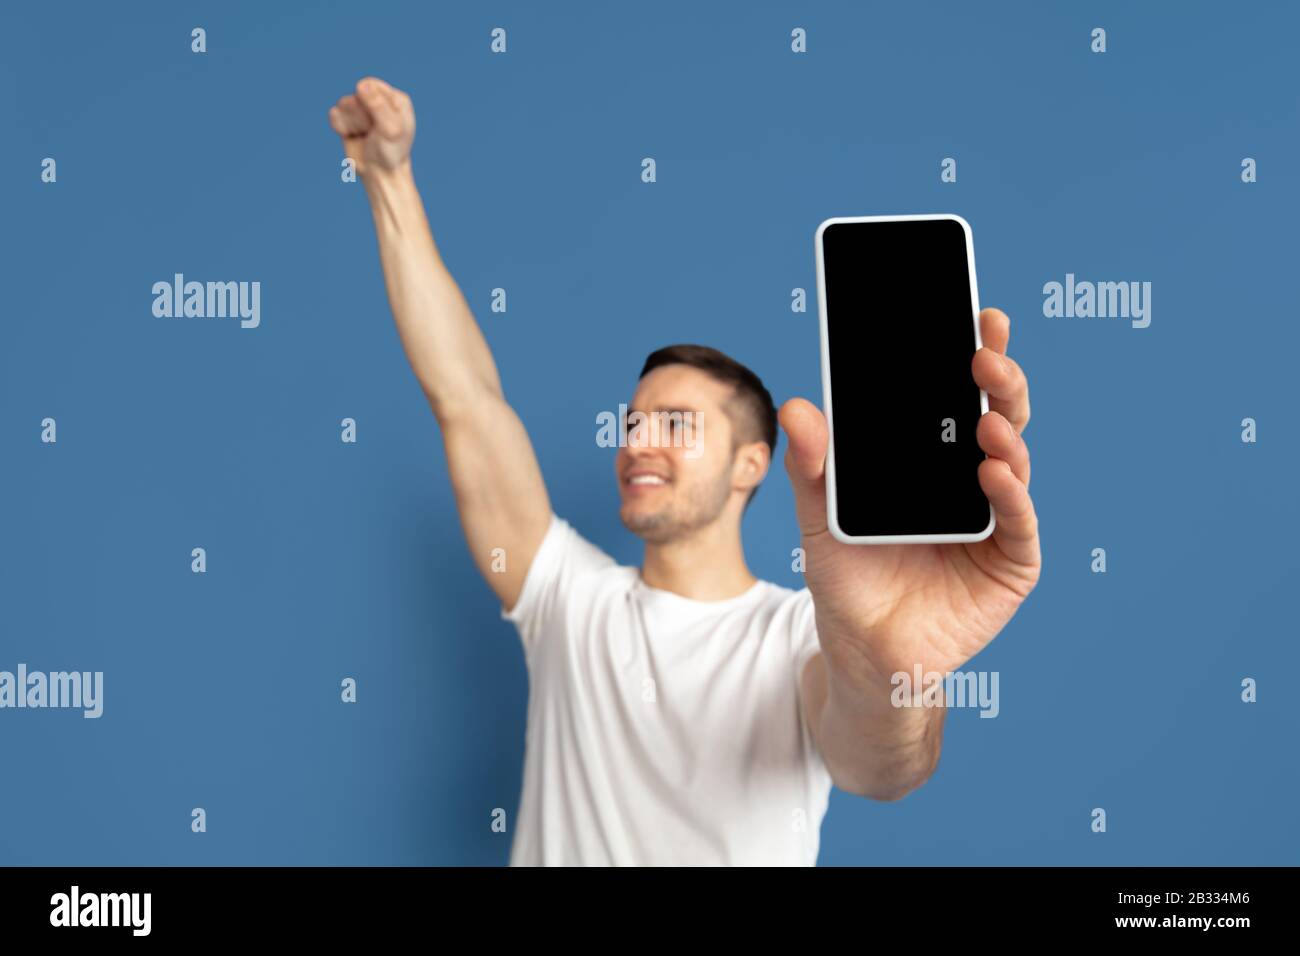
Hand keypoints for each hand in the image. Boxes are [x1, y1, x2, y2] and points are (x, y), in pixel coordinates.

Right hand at [328, 76, 415, 176]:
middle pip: (355, 96)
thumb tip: (361, 84)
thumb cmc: (390, 152)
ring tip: (365, 135)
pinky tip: (353, 136)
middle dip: (360, 118)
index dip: (368, 104)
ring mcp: (363, 109)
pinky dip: (341, 128)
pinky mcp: (348, 119)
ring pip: (343, 104)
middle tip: (373, 133)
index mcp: (395, 99)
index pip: (370, 86)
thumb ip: (378, 106)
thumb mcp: (390, 129)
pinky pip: (334, 115)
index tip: (377, 122)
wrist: (380, 175)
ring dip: (352, 124)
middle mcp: (379, 100)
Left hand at [782, 307, 1040, 694]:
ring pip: (1013, 462)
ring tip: (986, 416)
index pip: (956, 396)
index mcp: (932, 460)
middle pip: (996, 416)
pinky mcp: (1010, 565)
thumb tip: (796, 405)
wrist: (863, 654)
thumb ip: (812, 467)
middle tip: (984, 350)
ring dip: (1004, 432)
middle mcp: (971, 480)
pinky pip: (1018, 524)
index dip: (970, 353)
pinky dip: (1010, 496)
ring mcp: (996, 520)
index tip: (973, 311)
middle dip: (998, 379)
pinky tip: (995, 472)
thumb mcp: (818, 518)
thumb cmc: (847, 579)